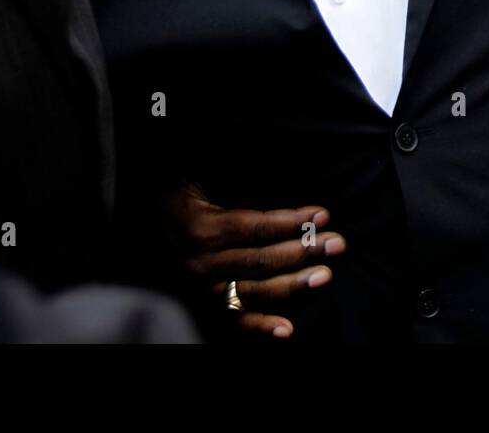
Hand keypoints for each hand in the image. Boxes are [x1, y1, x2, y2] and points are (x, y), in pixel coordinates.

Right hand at [167, 183, 345, 339]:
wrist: (151, 227)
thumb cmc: (184, 200)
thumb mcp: (199, 181)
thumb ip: (233, 175)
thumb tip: (268, 159)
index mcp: (201, 228)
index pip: (254, 227)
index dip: (290, 222)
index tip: (322, 214)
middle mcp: (201, 263)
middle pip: (260, 259)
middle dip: (303, 251)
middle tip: (336, 243)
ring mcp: (203, 289)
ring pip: (254, 290)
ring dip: (293, 285)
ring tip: (324, 275)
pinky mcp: (204, 306)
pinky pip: (235, 320)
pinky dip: (261, 327)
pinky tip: (286, 329)